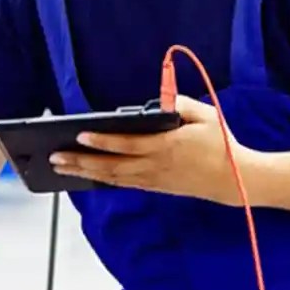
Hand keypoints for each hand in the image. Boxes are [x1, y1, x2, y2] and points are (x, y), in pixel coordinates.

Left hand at [49, 95, 251, 206]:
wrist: (235, 181)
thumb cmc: (221, 143)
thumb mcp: (207, 117)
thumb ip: (181, 105)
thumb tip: (160, 101)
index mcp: (166, 147)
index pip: (127, 144)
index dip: (103, 140)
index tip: (81, 134)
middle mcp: (155, 166)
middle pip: (111, 166)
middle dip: (81, 161)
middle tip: (54, 156)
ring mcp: (154, 180)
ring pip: (113, 178)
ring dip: (85, 173)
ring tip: (61, 167)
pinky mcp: (156, 188)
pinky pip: (124, 184)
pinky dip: (102, 180)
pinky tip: (87, 175)